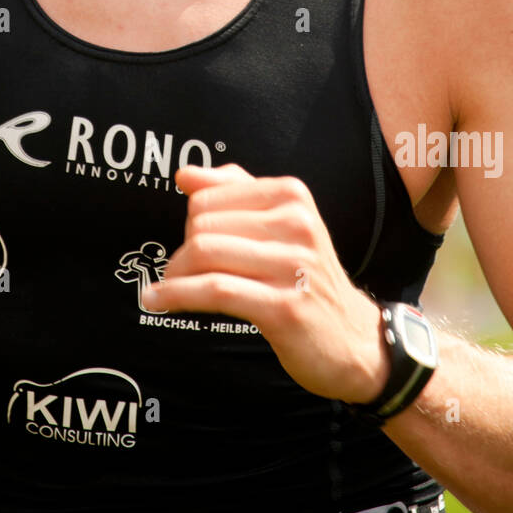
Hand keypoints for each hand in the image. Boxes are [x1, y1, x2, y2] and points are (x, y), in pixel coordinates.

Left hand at [142, 164, 389, 403]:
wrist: (352, 338)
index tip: (191, 244)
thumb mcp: (280, 224)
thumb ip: (233, 191)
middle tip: (181, 272)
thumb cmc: (304, 277)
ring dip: (173, 275)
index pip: (210, 196)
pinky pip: (215, 291)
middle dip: (182, 250)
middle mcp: (296, 224)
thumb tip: (184, 174)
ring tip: (166, 287)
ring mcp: (293, 266)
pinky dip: (177, 295)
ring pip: (204, 254)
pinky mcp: (284, 307)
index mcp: (292, 195)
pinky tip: (159, 301)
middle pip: (203, 225)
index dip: (191, 222)